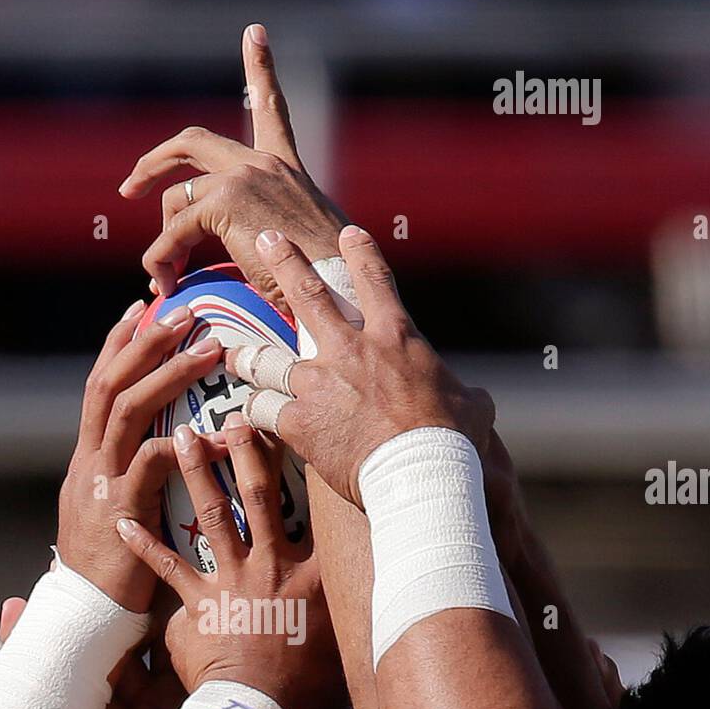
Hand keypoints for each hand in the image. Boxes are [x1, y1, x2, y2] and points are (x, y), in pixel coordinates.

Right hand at [57, 300, 225, 612]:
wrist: (87, 619)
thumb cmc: (115, 572)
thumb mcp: (123, 515)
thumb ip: (138, 481)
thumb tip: (173, 455)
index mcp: (89, 461)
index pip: (99, 389)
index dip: (119, 347)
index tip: (142, 311)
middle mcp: (90, 464)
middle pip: (109, 385)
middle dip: (145, 344)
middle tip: (182, 312)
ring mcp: (102, 485)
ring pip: (126, 411)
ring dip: (167, 374)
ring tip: (207, 349)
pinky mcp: (121, 512)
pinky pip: (151, 464)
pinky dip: (184, 446)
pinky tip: (220, 437)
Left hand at [115, 416, 338, 708]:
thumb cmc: (309, 688)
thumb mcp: (345, 644)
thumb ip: (347, 610)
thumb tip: (368, 600)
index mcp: (314, 573)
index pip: (319, 511)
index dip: (315, 468)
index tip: (307, 433)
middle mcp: (272, 566)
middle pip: (260, 498)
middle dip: (248, 452)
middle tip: (236, 415)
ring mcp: (233, 581)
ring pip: (213, 516)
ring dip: (196, 474)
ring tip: (181, 438)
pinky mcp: (199, 604)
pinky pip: (168, 567)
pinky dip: (145, 544)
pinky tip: (123, 522)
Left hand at [118, 23, 346, 312]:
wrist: (337, 288)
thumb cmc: (324, 280)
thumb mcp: (300, 242)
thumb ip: (271, 231)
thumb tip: (249, 250)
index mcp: (286, 169)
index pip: (271, 110)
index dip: (261, 67)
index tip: (255, 33)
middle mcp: (263, 164)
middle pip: (193, 141)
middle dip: (153, 162)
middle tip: (130, 186)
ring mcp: (243, 177)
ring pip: (177, 197)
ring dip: (162, 238)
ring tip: (164, 275)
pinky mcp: (226, 201)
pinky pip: (174, 230)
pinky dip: (162, 259)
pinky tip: (166, 282)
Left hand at [231, 225, 496, 503]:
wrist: (420, 475)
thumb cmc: (452, 443)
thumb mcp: (471, 407)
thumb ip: (462, 394)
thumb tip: (476, 400)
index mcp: (396, 337)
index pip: (375, 279)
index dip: (360, 252)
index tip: (346, 233)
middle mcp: (351, 350)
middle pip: (308, 294)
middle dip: (284, 262)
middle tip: (267, 240)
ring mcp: (319, 383)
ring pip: (268, 358)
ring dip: (247, 356)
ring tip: (233, 354)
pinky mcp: (298, 421)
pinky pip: (263, 410)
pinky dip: (254, 413)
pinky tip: (245, 417)